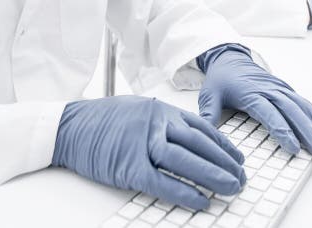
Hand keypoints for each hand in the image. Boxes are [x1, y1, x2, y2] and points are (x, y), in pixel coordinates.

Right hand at [51, 95, 244, 209]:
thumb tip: (189, 138)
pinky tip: (200, 202)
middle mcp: (156, 124)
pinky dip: (183, 193)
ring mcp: (142, 144)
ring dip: (212, 176)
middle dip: (225, 162)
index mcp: (160, 110)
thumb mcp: (138, 109)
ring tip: (231, 188)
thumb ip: (163, 121)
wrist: (69, 126)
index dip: (224, 145)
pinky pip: (162, 182)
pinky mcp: (128, 166)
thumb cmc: (102, 119)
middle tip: (241, 178)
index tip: (238, 158)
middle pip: (199, 144)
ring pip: (186, 161)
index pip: (201, 128)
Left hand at [197, 44, 311, 157]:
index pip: (269, 112)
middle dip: (308, 132)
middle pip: (292, 111)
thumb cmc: (220, 80)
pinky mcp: (287, 90)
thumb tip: (203, 133)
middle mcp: (270, 89)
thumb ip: (208, 113)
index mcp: (251, 92)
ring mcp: (281, 89)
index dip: (282, 130)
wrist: (230, 58)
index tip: (293, 148)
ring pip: (304, 107)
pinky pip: (307, 104)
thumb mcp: (209, 94)